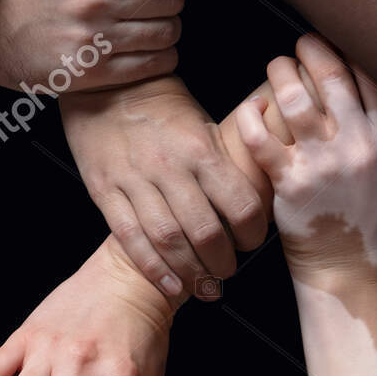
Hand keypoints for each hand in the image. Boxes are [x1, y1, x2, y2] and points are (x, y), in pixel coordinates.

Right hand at [61, 75, 267, 297]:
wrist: (104, 88)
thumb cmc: (160, 107)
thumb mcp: (203, 119)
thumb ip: (234, 146)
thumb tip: (272, 139)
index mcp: (200, 148)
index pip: (240, 203)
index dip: (253, 233)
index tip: (253, 242)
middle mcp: (169, 167)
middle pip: (204, 230)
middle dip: (222, 261)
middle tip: (229, 271)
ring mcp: (134, 181)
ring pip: (167, 239)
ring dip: (191, 271)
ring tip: (205, 287)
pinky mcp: (105, 191)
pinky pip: (129, 236)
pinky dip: (152, 266)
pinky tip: (170, 284)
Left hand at [234, 35, 376, 287]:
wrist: (344, 263)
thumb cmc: (359, 207)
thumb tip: (367, 72)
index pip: (369, 75)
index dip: (347, 49)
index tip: (333, 37)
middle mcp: (359, 146)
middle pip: (331, 78)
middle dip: (311, 50)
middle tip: (300, 42)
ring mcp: (324, 164)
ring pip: (294, 100)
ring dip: (279, 73)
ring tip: (275, 65)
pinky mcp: (291, 182)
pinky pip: (261, 136)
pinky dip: (251, 114)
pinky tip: (251, 105)